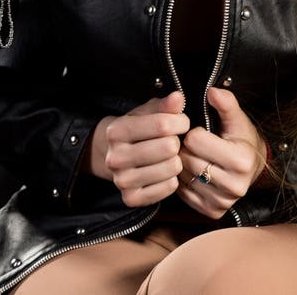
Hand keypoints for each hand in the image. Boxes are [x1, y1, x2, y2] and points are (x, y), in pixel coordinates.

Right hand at [80, 90, 189, 206]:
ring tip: (168, 156)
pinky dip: (173, 179)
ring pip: (171, 168)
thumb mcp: (148, 112)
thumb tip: (178, 98)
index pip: (163, 124)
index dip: (181, 122)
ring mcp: (122, 181)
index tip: (181, 122)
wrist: (115, 156)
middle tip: (173, 141)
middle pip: (168, 147)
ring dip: (176, 160)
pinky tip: (164, 171)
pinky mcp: (131, 199)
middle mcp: (115, 157)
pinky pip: (169, 187)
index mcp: (117, 131)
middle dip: (177, 142)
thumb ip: (165, 105)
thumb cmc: (138, 130)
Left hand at [176, 86, 267, 219]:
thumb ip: (225, 103)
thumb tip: (212, 91)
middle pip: (187, 160)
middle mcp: (234, 186)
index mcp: (240, 160)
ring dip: (183, 164)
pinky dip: (184, 181)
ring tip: (195, 156)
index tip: (202, 131)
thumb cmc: (241, 138)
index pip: (195, 141)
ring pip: (183, 177)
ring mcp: (223, 202)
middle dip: (186, 148)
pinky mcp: (212, 212)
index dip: (194, 132)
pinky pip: (183, 194)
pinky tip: (194, 171)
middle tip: (194, 144)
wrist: (252, 165)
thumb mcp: (236, 118)